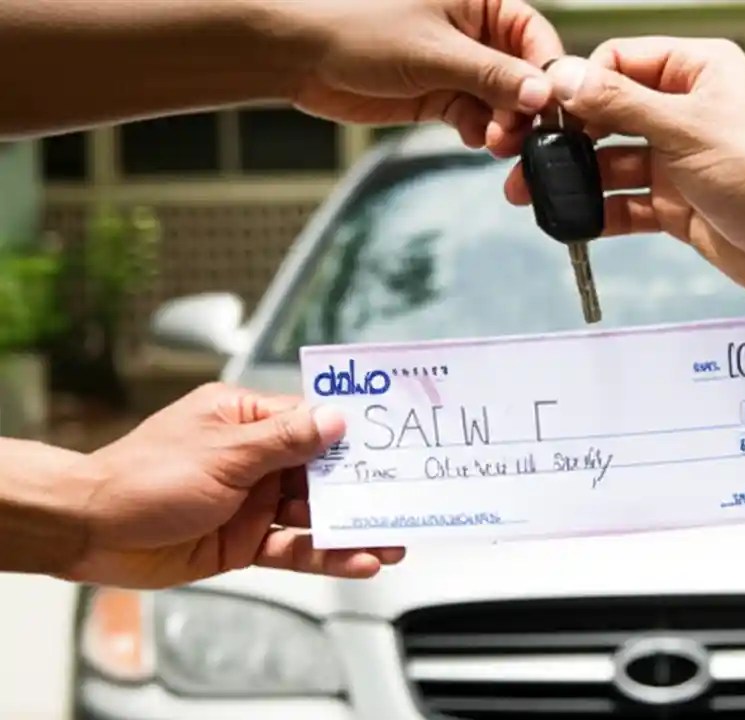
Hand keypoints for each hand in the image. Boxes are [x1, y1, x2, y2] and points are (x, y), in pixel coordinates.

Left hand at [60, 384, 402, 588]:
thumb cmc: (145, 477)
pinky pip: (295, 547)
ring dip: (352, 527)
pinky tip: (357, 560)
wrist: (91, 531)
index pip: (311, 422)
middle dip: (361, 487)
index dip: (351, 434)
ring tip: (393, 540)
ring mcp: (251, 502)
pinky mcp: (245, 542)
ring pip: (314, 515)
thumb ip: (286, 441)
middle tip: (404, 498)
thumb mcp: (225, 452)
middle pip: (321, 472)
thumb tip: (336, 418)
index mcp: (245, 420)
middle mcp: (253, 459)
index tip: (391, 442)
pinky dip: (326, 555)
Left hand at [287, 0, 563, 153]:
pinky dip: (479, 132)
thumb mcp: (435, 52)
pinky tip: (472, 138)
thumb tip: (543, 94)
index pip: (535, 38)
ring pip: (502, 104)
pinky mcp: (440, 95)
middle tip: (516, 135)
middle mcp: (475, 33)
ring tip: (493, 142)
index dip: (548, 74)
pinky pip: (476, 118)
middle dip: (524, 109)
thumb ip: (492, 76)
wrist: (299, 54)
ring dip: (503, 127)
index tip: (551, 108)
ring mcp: (458, 67)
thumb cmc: (356, 27)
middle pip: (523, 76)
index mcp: (481, 2)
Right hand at [504, 38, 744, 306]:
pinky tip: (568, 223)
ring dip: (572, 179)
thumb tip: (564, 77)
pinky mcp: (678, 205)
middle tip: (519, 154)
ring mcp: (680, 160)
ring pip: (610, 162)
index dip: (578, 85)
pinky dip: (598, 212)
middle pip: (607, 113)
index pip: (618, 61)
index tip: (542, 112)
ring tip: (527, 194)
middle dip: (564, 136)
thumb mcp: (688, 131)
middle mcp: (686, 111)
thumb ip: (621, 105)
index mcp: (699, 72)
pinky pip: (625, 203)